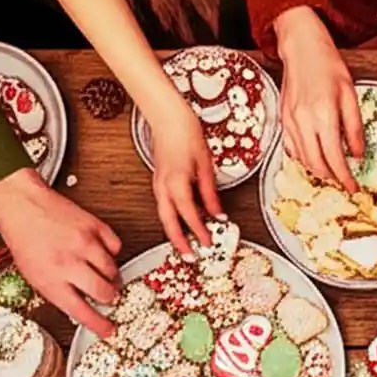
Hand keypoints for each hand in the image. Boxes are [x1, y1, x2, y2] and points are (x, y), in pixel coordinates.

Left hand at [0, 168, 121, 337]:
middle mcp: (70, 264)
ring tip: (100, 272)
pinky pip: (116, 247)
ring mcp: (85, 244)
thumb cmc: (26, 240)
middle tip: (108, 296)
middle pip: (105, 292)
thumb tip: (83, 306)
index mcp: (52, 281)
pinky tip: (100, 252)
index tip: (109, 330)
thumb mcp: (35, 276)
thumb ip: (61, 293)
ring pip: (113, 270)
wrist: (23, 206)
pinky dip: (111, 252)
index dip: (100, 325)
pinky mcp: (95, 227)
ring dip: (110, 276)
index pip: (83, 312)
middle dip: (109, 298)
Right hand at [149, 101, 221, 259]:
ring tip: (186, 245)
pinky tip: (182, 223)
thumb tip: (218, 213)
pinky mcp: (158, 182)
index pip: (188, 214)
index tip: (208, 243)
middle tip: (189, 258)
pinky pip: (164, 206)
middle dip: (178, 242)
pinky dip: (172, 218)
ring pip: (164, 215)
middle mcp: (163, 186)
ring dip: (174, 232)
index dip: (198, 231)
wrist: (168, 118)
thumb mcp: (206, 165)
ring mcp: (158, 185)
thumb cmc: (186, 134)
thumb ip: (210, 193)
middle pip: (169, 222)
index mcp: (176, 182)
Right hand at [276, 7, 363, 191]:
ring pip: (302, 159)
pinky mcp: (283, 119)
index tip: (353, 187)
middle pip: (316, 163)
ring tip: (332, 172)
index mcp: (324, 114)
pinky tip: (314, 157)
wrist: (302, 48)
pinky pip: (291, 148)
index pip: (334, 157)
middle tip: (343, 182)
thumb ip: (354, 126)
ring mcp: (290, 121)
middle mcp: (304, 121)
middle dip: (331, 178)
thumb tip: (357, 153)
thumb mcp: (350, 94)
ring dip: (317, 170)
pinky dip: (303, 158)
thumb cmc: (327, 65)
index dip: (344, 177)